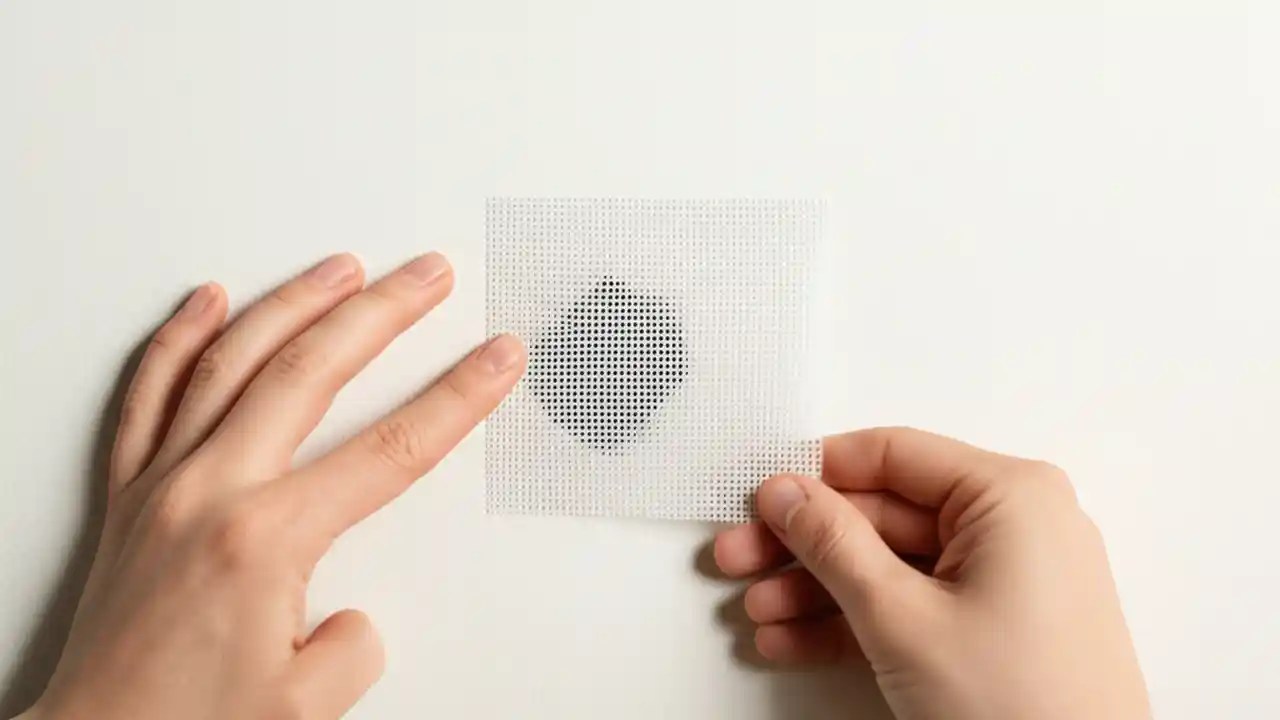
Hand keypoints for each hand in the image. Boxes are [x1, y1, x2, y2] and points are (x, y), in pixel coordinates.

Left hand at [20, 253, 525, 719]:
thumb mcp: (304, 707)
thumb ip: (352, 648)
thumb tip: (349, 615)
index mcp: (265, 540)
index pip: (391, 449)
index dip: (456, 399)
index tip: (495, 360)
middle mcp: (211, 494)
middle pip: (313, 374)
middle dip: (383, 314)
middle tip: (428, 277)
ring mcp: (164, 483)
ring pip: (233, 361)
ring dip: (295, 303)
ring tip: (343, 267)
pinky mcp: (129, 493)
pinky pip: (150, 393)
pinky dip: (178, 338)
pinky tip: (206, 301)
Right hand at [714, 428, 1150, 719]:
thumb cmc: (1021, 707)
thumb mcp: (902, 617)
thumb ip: (834, 544)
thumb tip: (786, 493)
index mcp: (1009, 495)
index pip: (891, 455)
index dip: (816, 476)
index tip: (758, 501)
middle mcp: (1015, 524)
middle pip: (883, 513)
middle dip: (804, 545)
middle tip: (738, 559)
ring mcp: (1009, 577)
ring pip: (891, 564)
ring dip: (819, 590)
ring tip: (759, 615)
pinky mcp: (999, 625)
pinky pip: (916, 602)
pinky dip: (857, 620)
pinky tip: (796, 641)